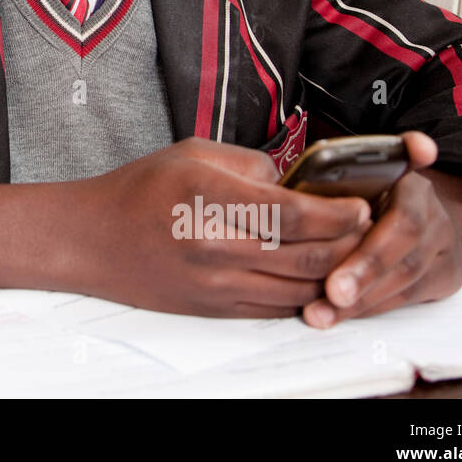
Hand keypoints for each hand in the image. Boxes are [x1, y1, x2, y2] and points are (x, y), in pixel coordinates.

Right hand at [79, 137, 372, 317]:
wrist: (95, 239)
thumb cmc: (142, 189)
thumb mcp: (194, 153)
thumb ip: (252, 164)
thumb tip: (298, 183)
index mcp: (208, 197)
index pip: (293, 214)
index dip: (338, 213)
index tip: (361, 204)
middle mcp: (214, 246)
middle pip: (307, 256)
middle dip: (349, 244)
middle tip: (366, 228)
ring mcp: (215, 284)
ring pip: (299, 288)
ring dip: (334, 273)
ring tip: (351, 252)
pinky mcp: (216, 309)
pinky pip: (278, 307)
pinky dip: (306, 294)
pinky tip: (317, 276)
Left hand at [301, 131, 461, 327]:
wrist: (427, 214)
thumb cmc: (372, 194)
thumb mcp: (363, 171)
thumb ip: (353, 167)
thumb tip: (407, 151)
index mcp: (410, 181)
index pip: (403, 197)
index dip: (384, 210)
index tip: (357, 239)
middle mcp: (434, 212)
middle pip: (404, 241)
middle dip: (366, 268)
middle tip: (332, 291)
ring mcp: (445, 246)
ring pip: (406, 277)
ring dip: (362, 299)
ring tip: (322, 313)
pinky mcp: (447, 277)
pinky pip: (406, 297)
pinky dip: (369, 308)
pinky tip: (337, 315)